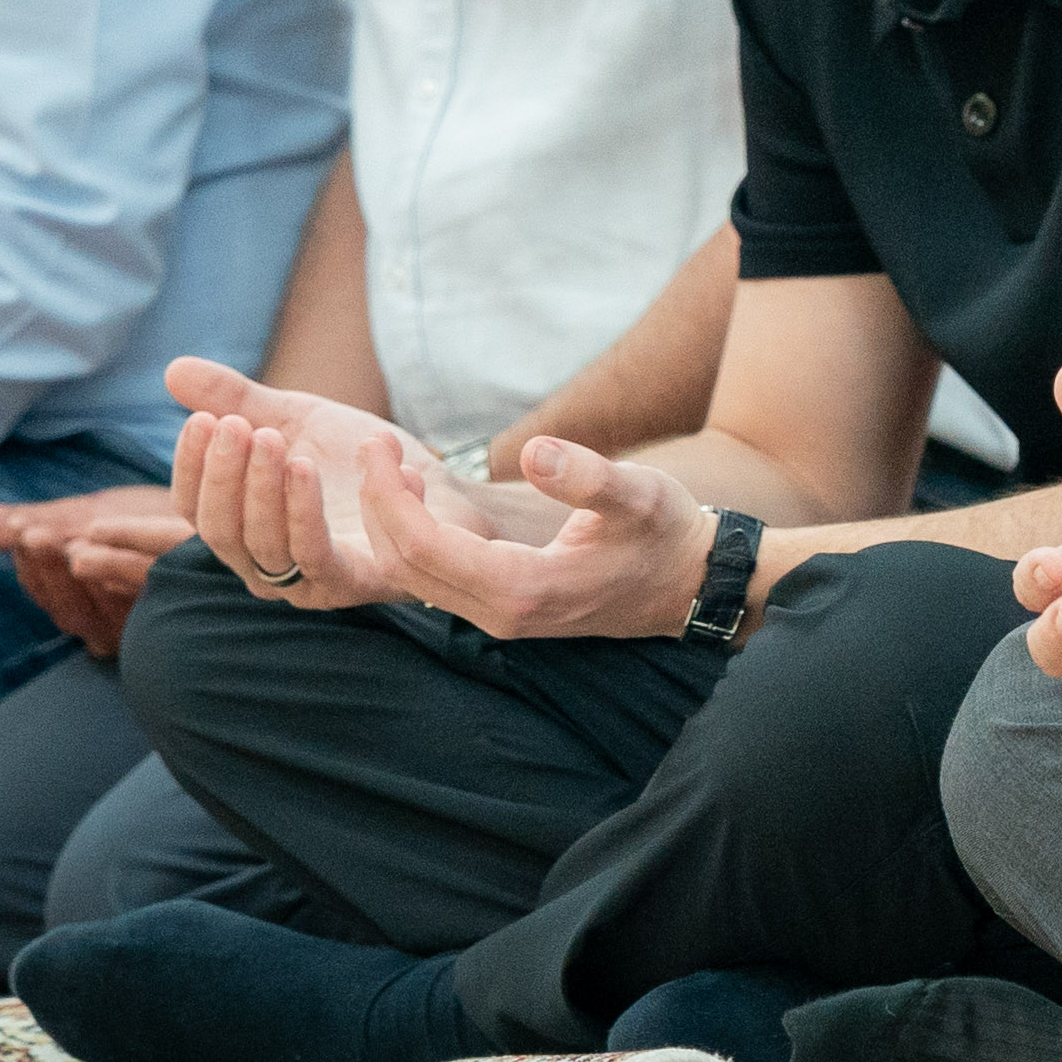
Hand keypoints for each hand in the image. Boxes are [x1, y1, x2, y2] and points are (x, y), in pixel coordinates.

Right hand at [0, 485, 189, 656]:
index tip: (20, 528)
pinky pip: (168, 587)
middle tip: (36, 532)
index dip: (34, 567)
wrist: (211, 508)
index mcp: (88, 608)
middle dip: (54, 569)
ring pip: (120, 597)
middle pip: (79, 605)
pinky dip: (144, 564)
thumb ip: (15, 528)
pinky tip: (139, 545)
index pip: (52, 595)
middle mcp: (122, 622)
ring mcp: (159, 615)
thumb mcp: (73, 520)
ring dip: (94, 566)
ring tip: (71, 536)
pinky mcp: (199, 598)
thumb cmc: (136, 524)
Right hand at [163, 358, 491, 610]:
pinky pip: (317, 558)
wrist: (442, 483)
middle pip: (222, 532)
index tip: (201, 419)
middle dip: (223, 476)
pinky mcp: (355, 585)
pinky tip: (307, 467)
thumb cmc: (361, 460)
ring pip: (264, 546)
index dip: (192, 466)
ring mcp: (309, 583)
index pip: (195, 509)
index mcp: (246, 528)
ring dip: (262, 490)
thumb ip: (241, 401)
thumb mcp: (298, 420)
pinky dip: (306, 512)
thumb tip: (172, 370)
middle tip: (235, 425)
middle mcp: (267, 566)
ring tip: (271, 439)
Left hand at [355, 432, 719, 640]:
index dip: (388, 494)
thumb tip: (535, 452)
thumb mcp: (639, 494)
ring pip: (413, 577)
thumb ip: (587, 477)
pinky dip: (412, 537)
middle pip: (405, 564)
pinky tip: (417, 497)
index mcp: (523, 588)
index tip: (377, 444)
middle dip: (376, 503)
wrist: (689, 584)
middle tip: (372, 445)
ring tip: (388, 465)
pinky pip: (434, 579)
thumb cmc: (665, 534)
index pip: (423, 546)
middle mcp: (500, 614)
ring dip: (390, 521)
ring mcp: (500, 617)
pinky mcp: (503, 608)